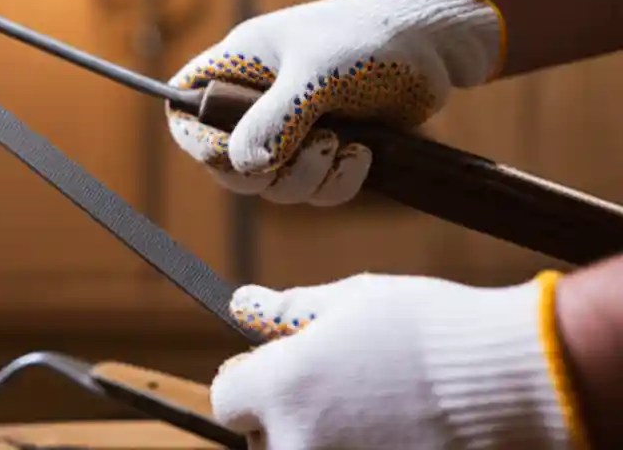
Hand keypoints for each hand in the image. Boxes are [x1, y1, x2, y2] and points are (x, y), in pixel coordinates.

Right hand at [167, 0, 504, 204]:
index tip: (228, 154)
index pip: (187, 111)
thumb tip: (243, 168)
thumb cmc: (369, 38)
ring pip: (274, 182)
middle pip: (228, 162)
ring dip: (305, 180)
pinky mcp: (330, 147)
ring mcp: (294, 126)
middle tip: (297, 155)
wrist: (437, 41)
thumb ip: (275, 119)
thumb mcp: (316, 74)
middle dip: (263, 172)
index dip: (197, 140)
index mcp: (239, 67)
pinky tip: (363, 155)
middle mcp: (259, 100)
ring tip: (342, 147)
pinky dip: (335, 183)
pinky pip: (315, 188)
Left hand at [211, 272, 583, 449]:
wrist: (510, 380)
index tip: (282, 371)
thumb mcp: (351, 300)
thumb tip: (242, 304)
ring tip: (370, 414)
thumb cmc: (426, 329)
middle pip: (262, 440)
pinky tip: (397, 432)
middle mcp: (298, 441)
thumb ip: (288, 310)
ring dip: (321, 440)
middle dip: (286, 417)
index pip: (227, 399)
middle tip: (335, 393)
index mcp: (281, 388)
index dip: (252, 381)